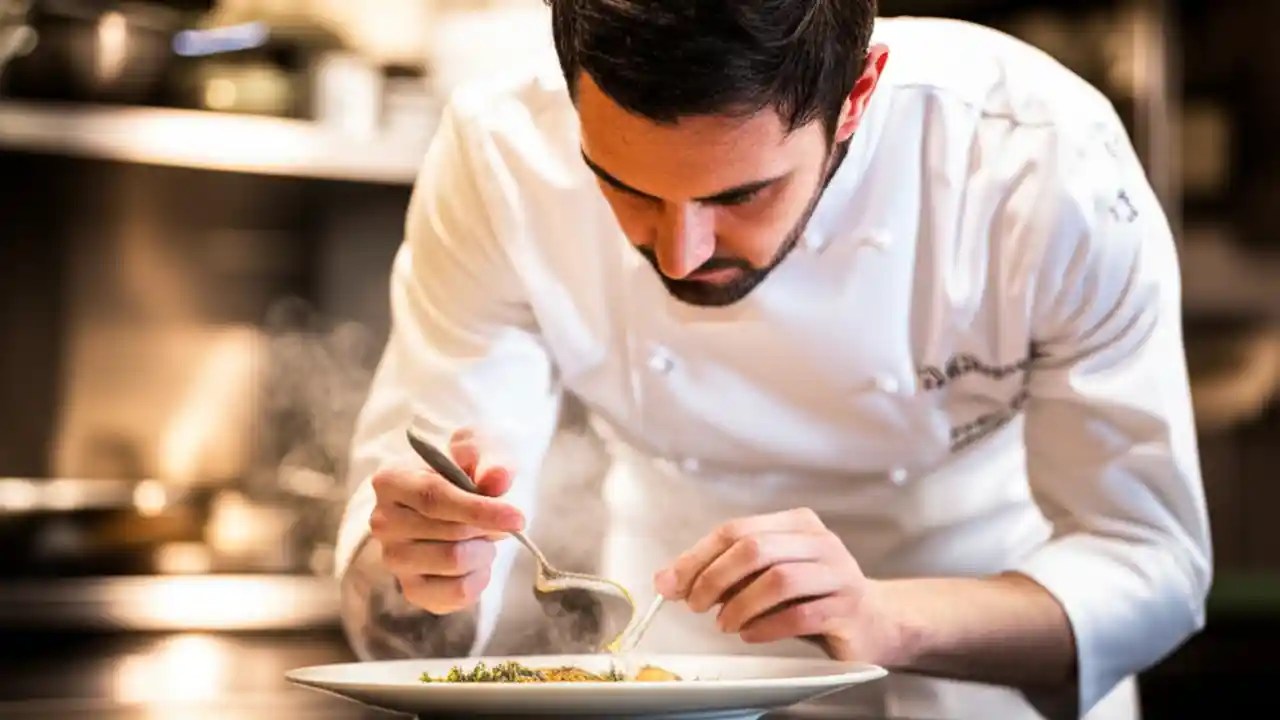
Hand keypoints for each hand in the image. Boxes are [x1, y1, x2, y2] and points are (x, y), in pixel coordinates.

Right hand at [369, 428, 524, 614]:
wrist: (455, 496)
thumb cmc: (463, 468)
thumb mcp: (479, 450)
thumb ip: (491, 460)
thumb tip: (498, 479)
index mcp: (391, 481)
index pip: (434, 499)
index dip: (479, 510)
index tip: (517, 518)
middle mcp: (384, 522)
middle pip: (450, 534)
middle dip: (487, 528)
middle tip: (500, 521)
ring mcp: (394, 559)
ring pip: (455, 563)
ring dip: (484, 550)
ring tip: (482, 537)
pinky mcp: (412, 589)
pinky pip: (457, 593)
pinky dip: (480, 576)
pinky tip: (477, 559)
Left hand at [654, 508, 899, 663]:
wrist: (875, 621)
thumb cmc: (812, 596)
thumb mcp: (766, 576)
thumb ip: (723, 573)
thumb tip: (668, 579)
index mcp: (796, 524)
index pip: (737, 530)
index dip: (699, 557)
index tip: (672, 583)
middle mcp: (820, 541)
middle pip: (755, 549)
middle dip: (715, 578)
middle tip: (695, 605)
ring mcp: (838, 573)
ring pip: (778, 580)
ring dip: (740, 605)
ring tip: (724, 624)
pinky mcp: (848, 608)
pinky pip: (799, 615)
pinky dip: (766, 627)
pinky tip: (751, 634)